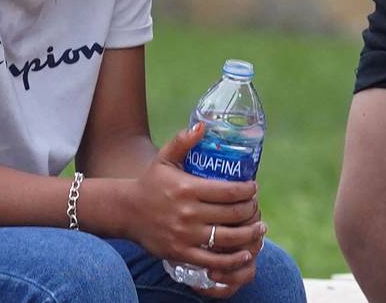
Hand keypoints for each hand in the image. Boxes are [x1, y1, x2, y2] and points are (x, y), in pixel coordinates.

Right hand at [125, 124, 267, 288]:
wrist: (126, 211)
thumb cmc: (150, 183)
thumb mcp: (164, 158)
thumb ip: (183, 141)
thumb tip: (203, 125)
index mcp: (187, 188)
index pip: (228, 191)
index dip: (247, 190)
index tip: (253, 188)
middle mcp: (188, 212)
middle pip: (232, 214)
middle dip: (251, 210)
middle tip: (256, 207)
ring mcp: (185, 235)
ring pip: (228, 238)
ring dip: (250, 234)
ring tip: (259, 228)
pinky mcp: (181, 253)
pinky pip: (214, 260)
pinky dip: (233, 259)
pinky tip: (245, 253)